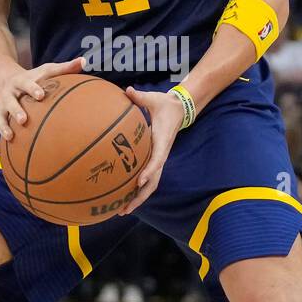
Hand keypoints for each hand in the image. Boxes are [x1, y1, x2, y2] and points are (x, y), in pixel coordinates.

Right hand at [0, 56, 84, 152]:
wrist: (6, 80)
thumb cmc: (34, 78)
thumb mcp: (47, 70)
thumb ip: (65, 67)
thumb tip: (85, 61)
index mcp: (21, 82)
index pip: (26, 84)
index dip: (33, 89)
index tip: (41, 95)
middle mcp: (8, 95)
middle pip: (10, 102)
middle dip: (15, 111)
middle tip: (23, 120)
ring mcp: (0, 108)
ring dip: (2, 128)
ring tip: (10, 138)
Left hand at [119, 86, 183, 214]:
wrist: (179, 109)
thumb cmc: (165, 104)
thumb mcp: (153, 98)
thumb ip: (139, 97)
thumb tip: (127, 90)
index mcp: (161, 141)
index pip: (157, 160)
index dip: (149, 171)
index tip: (139, 181)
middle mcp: (161, 154)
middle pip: (153, 182)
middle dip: (139, 197)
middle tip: (124, 210)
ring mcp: (159, 159)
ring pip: (151, 185)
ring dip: (138, 199)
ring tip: (122, 211)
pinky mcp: (155, 160)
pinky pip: (147, 179)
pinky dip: (137, 190)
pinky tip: (124, 197)